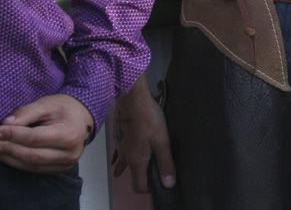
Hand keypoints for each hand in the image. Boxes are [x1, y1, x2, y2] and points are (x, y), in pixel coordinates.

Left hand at [0, 94, 93, 172]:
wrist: (81, 118)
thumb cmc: (64, 109)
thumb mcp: (46, 103)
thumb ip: (26, 113)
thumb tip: (6, 124)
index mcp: (69, 133)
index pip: (36, 138)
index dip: (13, 135)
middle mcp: (70, 153)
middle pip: (33, 155)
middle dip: (9, 149)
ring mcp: (65, 164)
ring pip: (32, 166)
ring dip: (10, 159)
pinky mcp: (58, 169)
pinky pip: (35, 169)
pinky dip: (18, 163)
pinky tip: (6, 156)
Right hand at [111, 79, 174, 193]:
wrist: (134, 101)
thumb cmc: (150, 120)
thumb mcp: (162, 142)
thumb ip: (165, 163)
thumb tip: (168, 184)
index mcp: (136, 162)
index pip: (138, 187)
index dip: (149, 188)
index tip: (160, 182)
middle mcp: (127, 158)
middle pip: (135, 176)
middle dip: (145, 178)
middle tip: (158, 172)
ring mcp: (123, 148)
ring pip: (129, 165)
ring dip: (137, 168)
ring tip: (147, 168)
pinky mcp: (123, 138)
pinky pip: (122, 155)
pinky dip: (125, 160)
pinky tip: (125, 160)